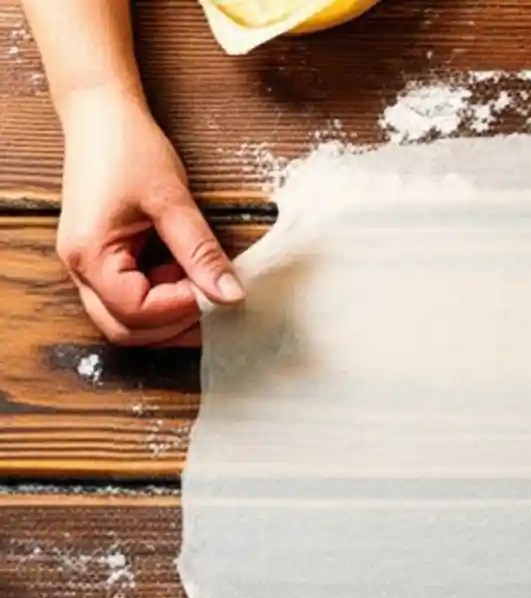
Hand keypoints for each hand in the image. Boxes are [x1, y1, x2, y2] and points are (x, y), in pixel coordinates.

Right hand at [56, 89, 241, 345]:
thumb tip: (231, 294)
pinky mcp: (102, 259)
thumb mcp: (171, 200)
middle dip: (174, 326)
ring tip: (205, 289)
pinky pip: (128, 297)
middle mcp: (80, 268)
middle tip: (219, 306)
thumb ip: (200, 252)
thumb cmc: (129, 148)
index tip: (219, 292)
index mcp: (90, 254)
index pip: (137, 310)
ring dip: (168, 316)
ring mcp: (87, 266)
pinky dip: (161, 299)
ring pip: (125, 319)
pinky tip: (188, 277)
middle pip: (125, 328)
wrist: (102, 115)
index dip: (182, 308)